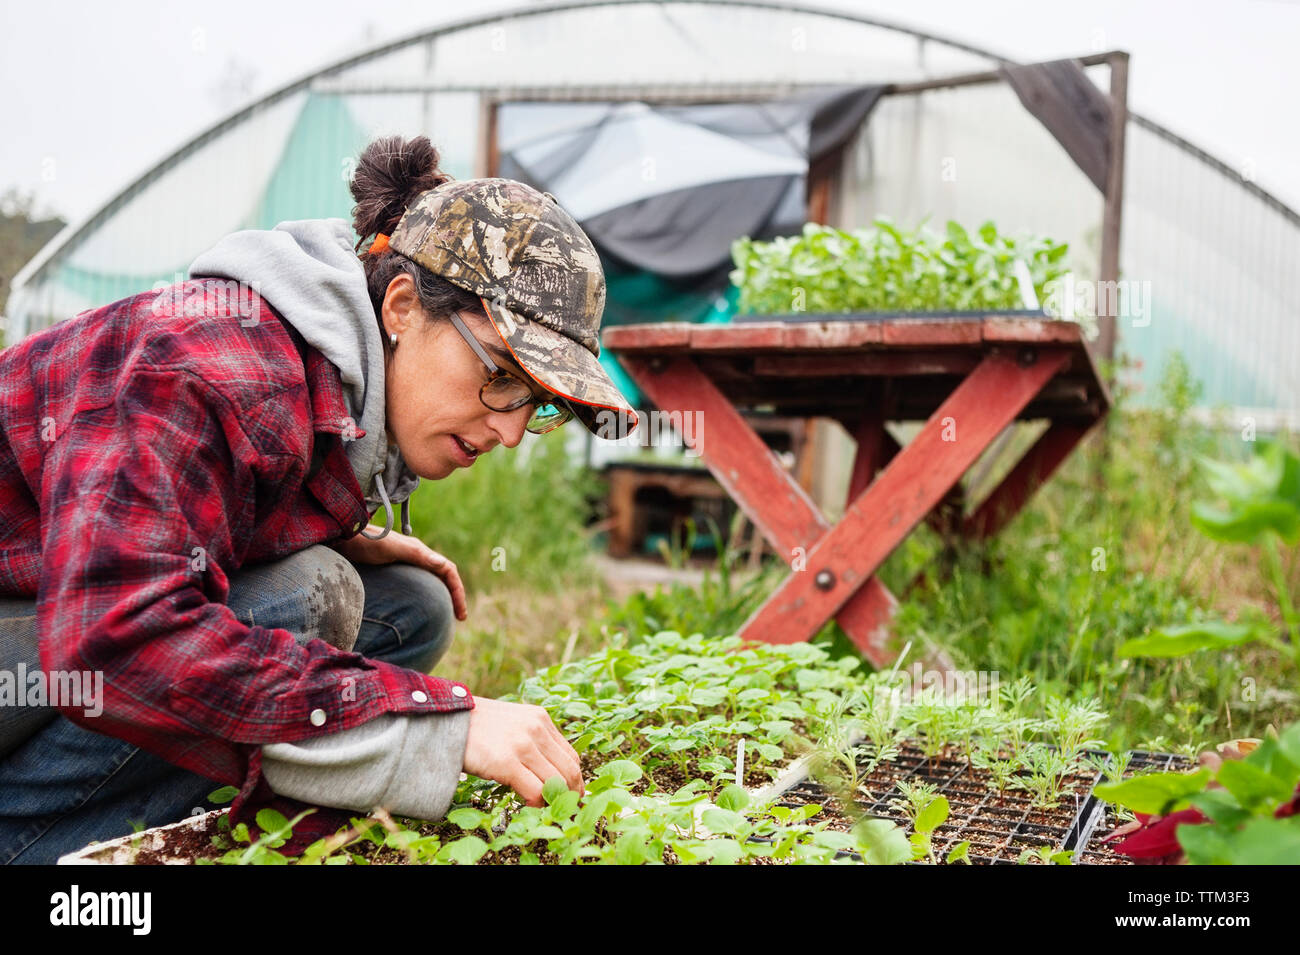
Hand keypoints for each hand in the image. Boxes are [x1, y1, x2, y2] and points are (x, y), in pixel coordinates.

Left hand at [332, 527, 467, 620]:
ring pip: (432, 579)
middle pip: (443, 575)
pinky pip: (418, 583)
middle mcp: (416, 556)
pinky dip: (426, 594)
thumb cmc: (366, 543)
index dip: (458, 590)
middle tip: (459, 616)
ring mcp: (405, 562)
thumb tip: (443, 564)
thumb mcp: (392, 548)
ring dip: (442, 594)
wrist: (342, 539)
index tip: (460, 613)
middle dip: (455, 594)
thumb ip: (417, 554)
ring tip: (445, 613)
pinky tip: (419, 607)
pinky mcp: (393, 568)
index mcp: (420, 552)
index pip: (448, 570)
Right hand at [462, 697, 584, 805]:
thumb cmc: (478, 727)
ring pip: (555, 782)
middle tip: (564, 807)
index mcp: (541, 718)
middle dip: (570, 794)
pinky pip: (535, 791)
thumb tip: (549, 771)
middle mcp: (537, 729)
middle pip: (569, 770)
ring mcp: (523, 745)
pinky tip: (529, 806)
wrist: (447, 719)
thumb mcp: (513, 722)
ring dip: (553, 800)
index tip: (571, 794)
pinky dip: (536, 804)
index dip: (574, 779)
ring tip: (544, 808)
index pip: (571, 755)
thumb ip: (533, 740)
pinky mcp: (506, 762)